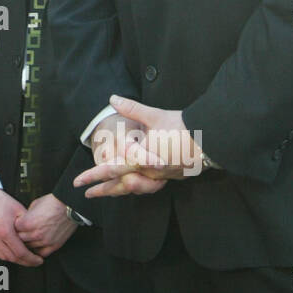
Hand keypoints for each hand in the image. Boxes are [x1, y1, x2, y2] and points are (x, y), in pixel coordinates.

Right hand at [0, 189, 42, 266]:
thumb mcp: (18, 209)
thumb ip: (27, 223)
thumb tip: (36, 233)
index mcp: (5, 231)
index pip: (21, 253)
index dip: (31, 259)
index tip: (38, 260)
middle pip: (13, 258)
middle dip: (25, 262)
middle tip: (33, 261)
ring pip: (2, 257)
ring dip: (14, 259)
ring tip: (23, 257)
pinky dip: (2, 255)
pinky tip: (9, 252)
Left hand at [14, 193, 77, 257]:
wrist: (69, 206)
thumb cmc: (53, 202)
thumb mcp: (34, 204)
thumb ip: (26, 215)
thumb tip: (22, 220)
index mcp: (28, 222)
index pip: (14, 229)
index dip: (14, 226)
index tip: (15, 225)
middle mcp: (36, 233)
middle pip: (20, 240)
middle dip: (18, 236)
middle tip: (19, 233)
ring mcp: (45, 241)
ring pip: (29, 248)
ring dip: (27, 243)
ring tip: (27, 239)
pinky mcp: (54, 245)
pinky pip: (41, 253)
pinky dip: (37, 251)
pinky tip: (36, 246)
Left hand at [74, 95, 202, 196]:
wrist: (213, 139)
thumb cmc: (184, 126)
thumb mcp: (155, 116)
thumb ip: (132, 108)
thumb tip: (112, 98)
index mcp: (143, 159)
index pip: (113, 170)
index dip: (94, 176)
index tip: (79, 181)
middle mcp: (151, 172)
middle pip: (122, 185)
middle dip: (103, 189)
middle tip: (86, 194)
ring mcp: (162, 176)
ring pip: (135, 187)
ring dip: (118, 190)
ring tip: (104, 193)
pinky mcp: (172, 176)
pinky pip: (149, 184)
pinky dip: (136, 186)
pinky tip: (130, 185)